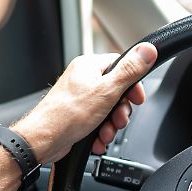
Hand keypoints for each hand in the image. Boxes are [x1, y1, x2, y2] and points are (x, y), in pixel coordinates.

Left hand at [12, 43, 154, 162]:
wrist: (43, 140)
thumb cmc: (67, 115)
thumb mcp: (107, 91)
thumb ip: (129, 71)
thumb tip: (147, 50)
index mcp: (89, 66)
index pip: (122, 65)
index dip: (133, 84)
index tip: (137, 98)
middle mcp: (83, 79)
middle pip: (117, 91)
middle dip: (121, 111)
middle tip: (118, 119)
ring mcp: (79, 98)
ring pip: (108, 109)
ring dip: (111, 125)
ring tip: (105, 133)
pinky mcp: (77, 115)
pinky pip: (97, 121)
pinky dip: (100, 132)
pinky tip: (97, 140)